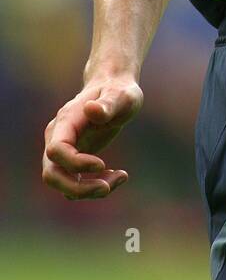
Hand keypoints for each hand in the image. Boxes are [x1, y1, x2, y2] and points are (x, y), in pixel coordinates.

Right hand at [42, 77, 142, 200]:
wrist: (114, 89)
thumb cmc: (118, 91)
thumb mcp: (121, 96)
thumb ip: (108, 104)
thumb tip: (92, 109)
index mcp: (66, 121)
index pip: (56, 150)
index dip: (76, 163)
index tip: (102, 164)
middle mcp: (57, 137)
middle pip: (51, 174)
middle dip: (77, 188)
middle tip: (107, 187)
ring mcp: (62, 151)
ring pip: (62, 183)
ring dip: (89, 190)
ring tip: (121, 177)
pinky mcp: (72, 160)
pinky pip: (74, 183)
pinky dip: (93, 186)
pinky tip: (117, 174)